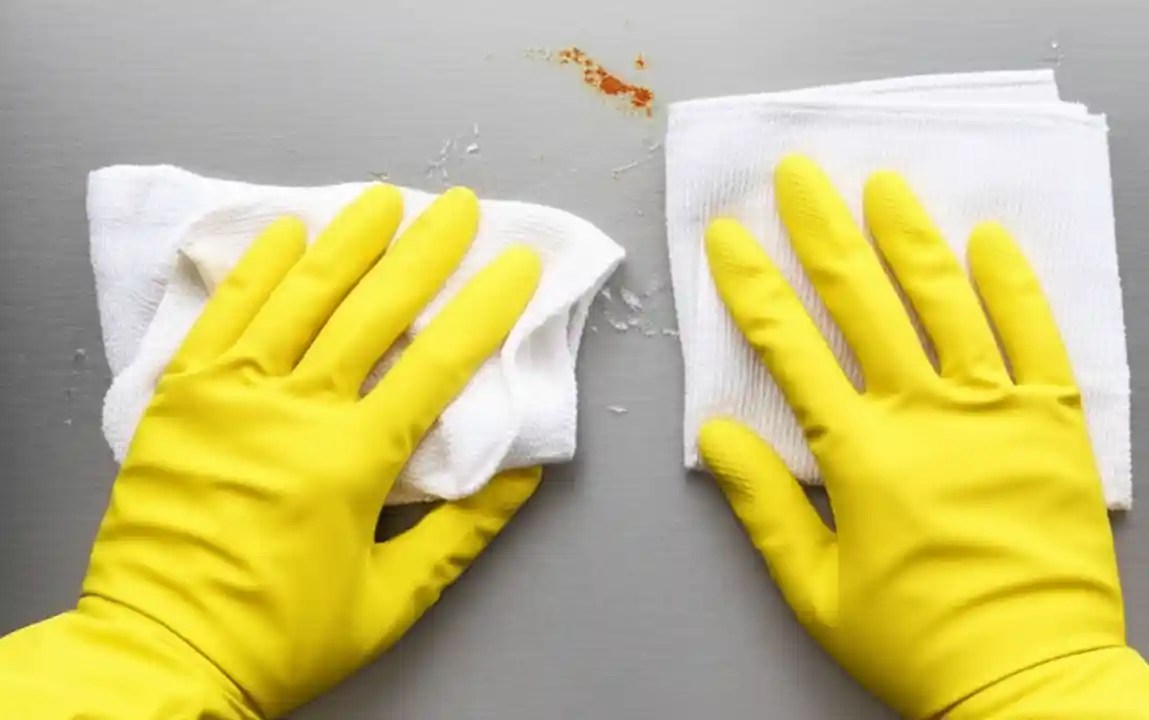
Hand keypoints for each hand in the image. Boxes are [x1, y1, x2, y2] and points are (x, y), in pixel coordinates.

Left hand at [0, 185, 542, 718]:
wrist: (162, 655)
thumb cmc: (282, 637)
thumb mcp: (392, 601)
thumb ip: (463, 531)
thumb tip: (524, 474)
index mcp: (353, 462)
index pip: (439, 363)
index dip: (486, 307)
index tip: (518, 264)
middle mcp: (295, 412)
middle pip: (374, 310)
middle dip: (425, 251)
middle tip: (459, 207)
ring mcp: (231, 396)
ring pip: (300, 297)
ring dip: (348, 241)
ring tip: (384, 200)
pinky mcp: (181, 397)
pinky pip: (224, 315)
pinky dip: (257, 269)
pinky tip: (288, 232)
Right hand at [699, 156, 1148, 716]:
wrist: (1028, 676)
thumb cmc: (916, 639)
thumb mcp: (814, 590)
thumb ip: (763, 505)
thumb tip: (714, 436)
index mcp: (860, 455)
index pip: (791, 349)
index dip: (752, 286)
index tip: (727, 236)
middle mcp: (924, 415)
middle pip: (863, 302)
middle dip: (821, 232)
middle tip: (798, 177)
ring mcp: (994, 412)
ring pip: (945, 302)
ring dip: (908, 237)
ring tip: (882, 185)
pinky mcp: (1054, 423)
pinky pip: (1035, 338)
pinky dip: (1011, 285)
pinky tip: (988, 239)